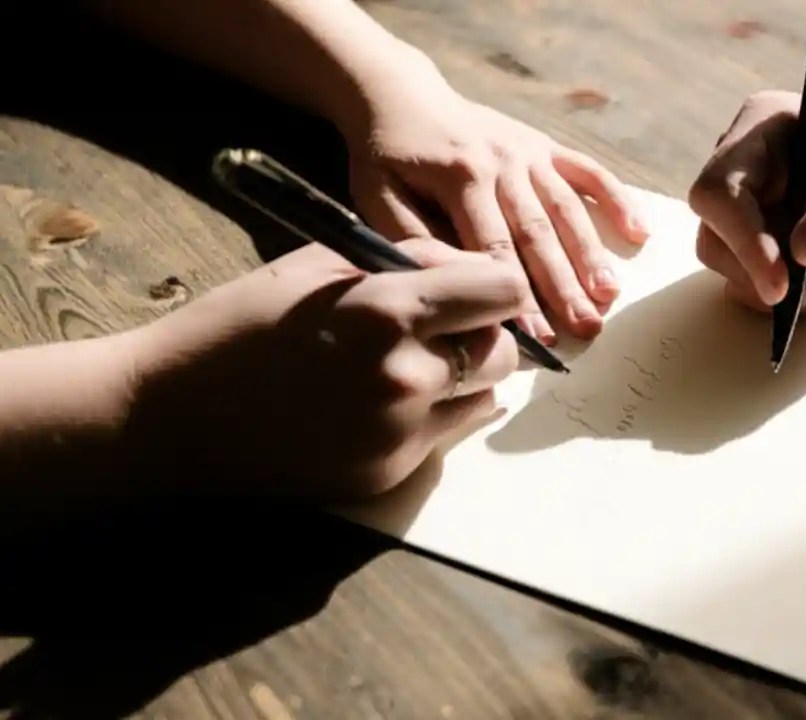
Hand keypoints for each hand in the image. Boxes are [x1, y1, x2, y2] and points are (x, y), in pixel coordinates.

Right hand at [122, 238, 525, 498]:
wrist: (172, 414)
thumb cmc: (239, 324)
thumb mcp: (321, 265)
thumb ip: (406, 261)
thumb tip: (467, 269)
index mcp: (389, 311)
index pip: (503, 292)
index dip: (491, 285)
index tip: (472, 287)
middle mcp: (407, 377)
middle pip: (504, 353)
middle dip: (481, 334)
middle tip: (439, 326)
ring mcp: (401, 434)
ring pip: (483, 398)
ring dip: (462, 377)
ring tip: (406, 364)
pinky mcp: (389, 475)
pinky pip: (444, 436)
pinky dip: (429, 414)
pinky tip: (377, 400)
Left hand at [342, 47, 647, 343]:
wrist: (400, 95)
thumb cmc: (385, 157)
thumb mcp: (376, 198)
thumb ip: (411, 240)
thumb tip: (453, 283)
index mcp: (461, 178)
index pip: (495, 249)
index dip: (517, 296)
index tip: (537, 337)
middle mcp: (503, 163)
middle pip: (539, 234)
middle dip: (565, 284)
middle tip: (587, 327)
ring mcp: (529, 153)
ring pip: (568, 209)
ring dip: (592, 253)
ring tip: (610, 294)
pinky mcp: (545, 146)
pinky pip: (588, 171)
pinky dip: (617, 198)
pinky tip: (639, 232)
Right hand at [688, 90, 805, 311]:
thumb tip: (803, 250)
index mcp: (763, 128)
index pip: (720, 192)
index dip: (743, 242)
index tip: (782, 286)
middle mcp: (747, 165)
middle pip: (718, 240)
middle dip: (778, 277)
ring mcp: (754, 204)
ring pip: (740, 270)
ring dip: (800, 290)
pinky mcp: (768, 236)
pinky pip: (764, 281)